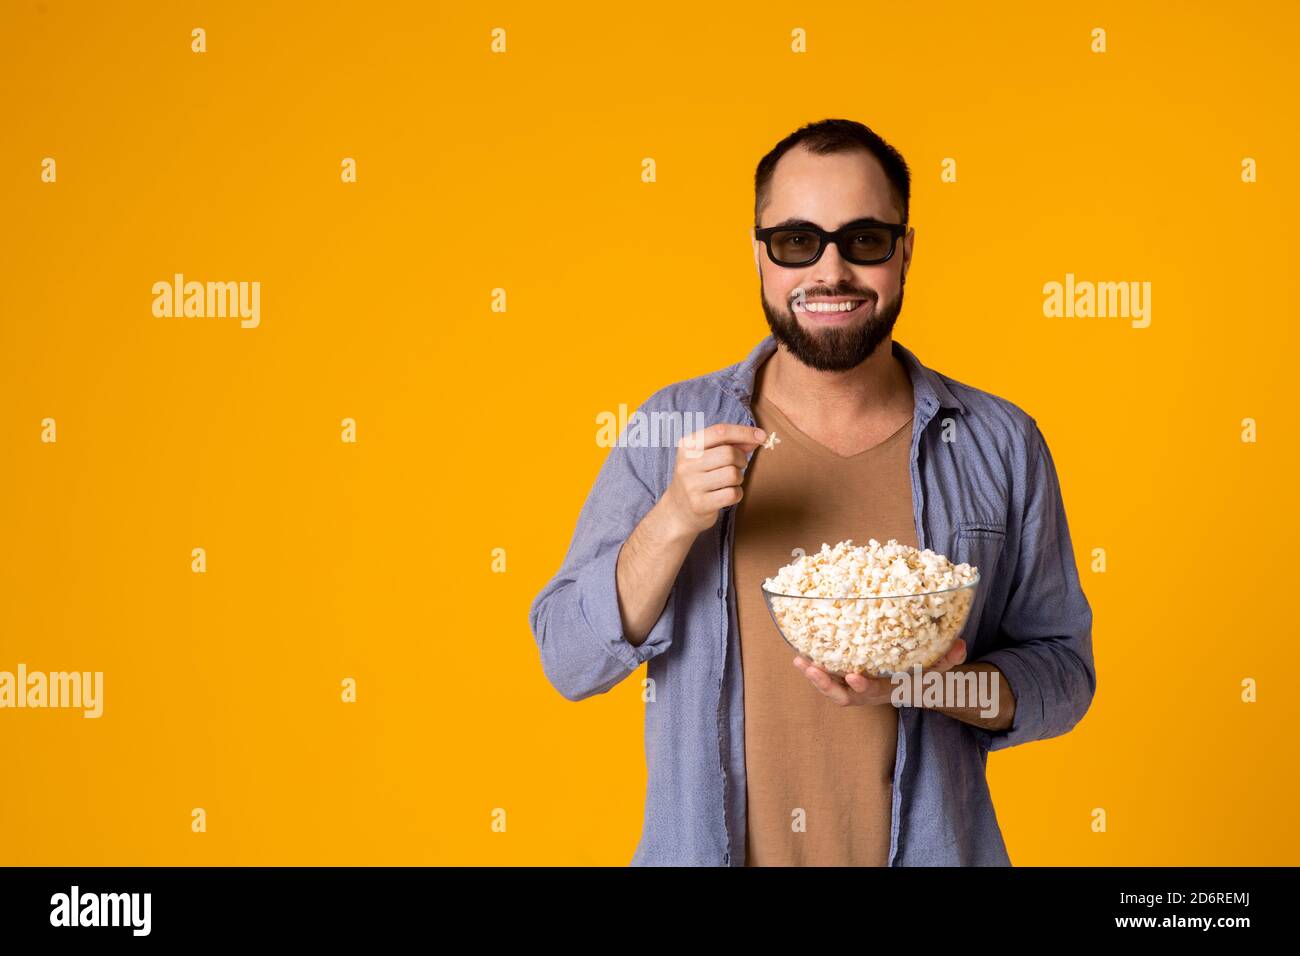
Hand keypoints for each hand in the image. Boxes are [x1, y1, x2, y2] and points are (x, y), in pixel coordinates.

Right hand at [659, 423, 767, 538]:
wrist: (678, 510)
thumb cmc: (699, 477)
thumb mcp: (707, 455)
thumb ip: (731, 444)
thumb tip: (758, 437)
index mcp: (687, 445)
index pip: (720, 432)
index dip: (744, 432)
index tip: (761, 436)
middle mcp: (686, 463)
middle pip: (729, 453)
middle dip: (741, 460)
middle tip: (738, 466)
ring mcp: (691, 485)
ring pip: (732, 474)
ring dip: (738, 478)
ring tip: (728, 482)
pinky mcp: (699, 504)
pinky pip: (732, 494)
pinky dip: (737, 494)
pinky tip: (727, 494)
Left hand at [793, 639, 967, 705]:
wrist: (913, 685)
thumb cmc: (924, 674)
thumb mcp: (939, 668)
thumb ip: (949, 659)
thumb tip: (961, 644)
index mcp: (890, 691)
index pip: (875, 692)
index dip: (863, 687)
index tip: (854, 676)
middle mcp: (869, 693)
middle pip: (843, 697)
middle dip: (827, 685)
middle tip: (812, 669)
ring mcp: (856, 688)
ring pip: (831, 689)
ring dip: (814, 677)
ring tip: (799, 661)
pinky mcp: (846, 679)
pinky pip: (827, 677)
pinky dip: (813, 668)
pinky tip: (800, 653)